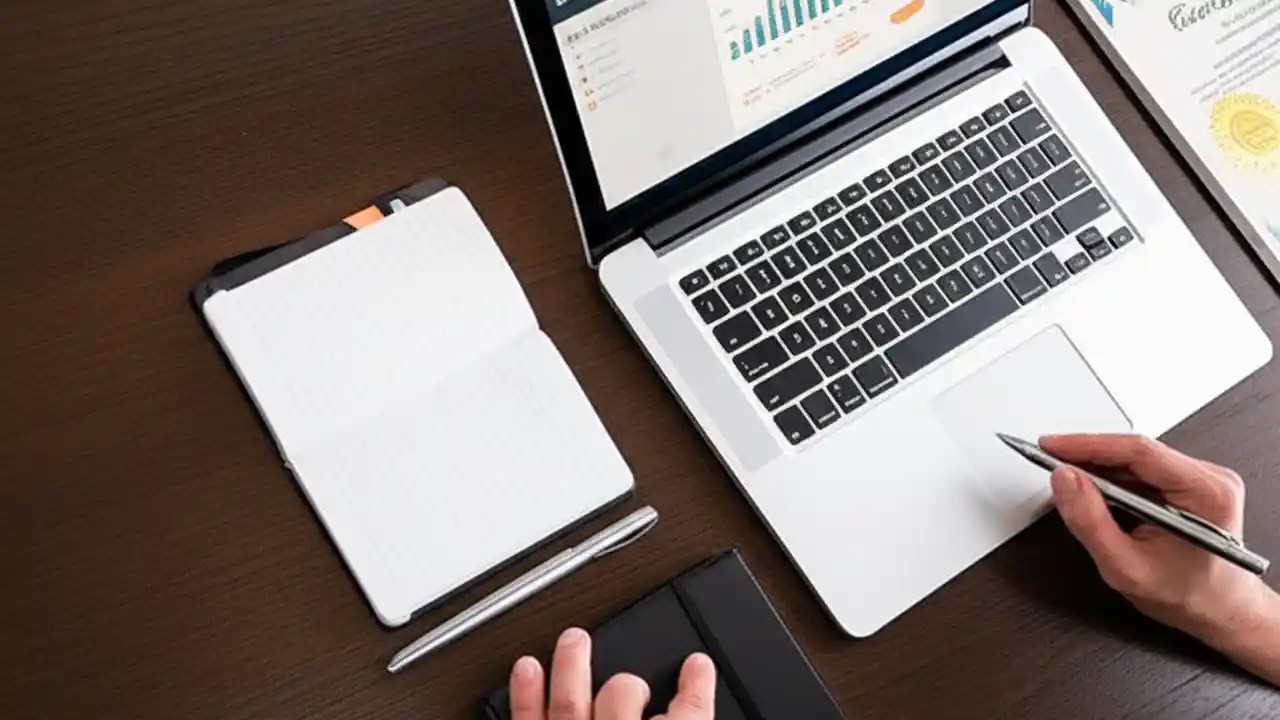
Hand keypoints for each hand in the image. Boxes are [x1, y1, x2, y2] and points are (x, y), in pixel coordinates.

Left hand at [509, 627, 715, 719]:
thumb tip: (690, 703)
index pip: (691, 717)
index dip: (698, 688)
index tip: (698, 668)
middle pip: (623, 698)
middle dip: (627, 682)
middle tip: (631, 677)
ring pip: (569, 703)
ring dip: (571, 667)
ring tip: (574, 639)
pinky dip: (524, 697)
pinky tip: (525, 669)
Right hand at [1043, 434, 1279, 684]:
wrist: (1219, 610)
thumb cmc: (1188, 596)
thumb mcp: (1126, 567)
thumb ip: (1090, 523)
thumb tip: (1064, 480)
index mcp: (1206, 493)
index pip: (1139, 452)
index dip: (1087, 445)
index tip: (1050, 447)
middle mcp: (1210, 478)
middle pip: (1136, 451)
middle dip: (1087, 454)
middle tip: (1048, 458)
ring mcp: (1200, 479)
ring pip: (1136, 459)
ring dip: (1097, 465)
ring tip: (1063, 474)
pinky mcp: (1188, 484)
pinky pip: (1142, 470)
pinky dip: (1112, 476)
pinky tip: (1090, 485)